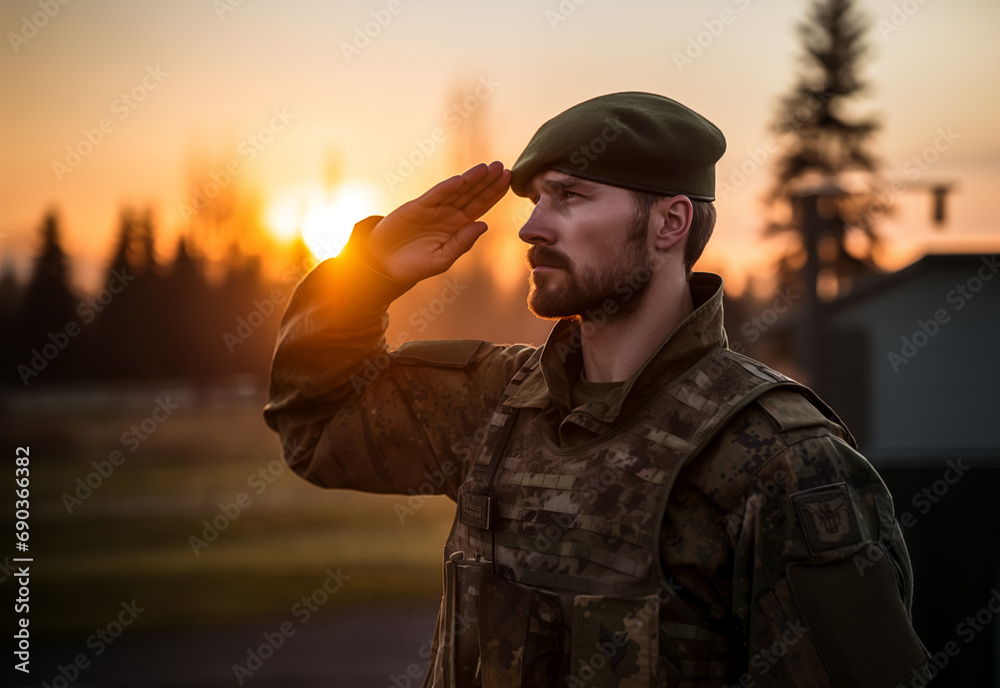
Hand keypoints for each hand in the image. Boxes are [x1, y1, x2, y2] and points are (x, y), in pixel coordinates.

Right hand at [367, 161, 509, 283]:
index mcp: (459, 227)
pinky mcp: (417, 207)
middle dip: (488, 181)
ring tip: (487, 168)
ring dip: (471, 179)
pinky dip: (447, 187)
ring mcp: (434, 208)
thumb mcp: (442, 259)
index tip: (509, 180)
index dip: (494, 193)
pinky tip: (461, 180)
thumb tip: (483, 224)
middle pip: (473, 194)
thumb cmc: (415, 265)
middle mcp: (449, 214)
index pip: (481, 207)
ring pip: (457, 191)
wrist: (386, 264)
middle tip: (503, 167)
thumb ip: (462, 243)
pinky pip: (435, 195)